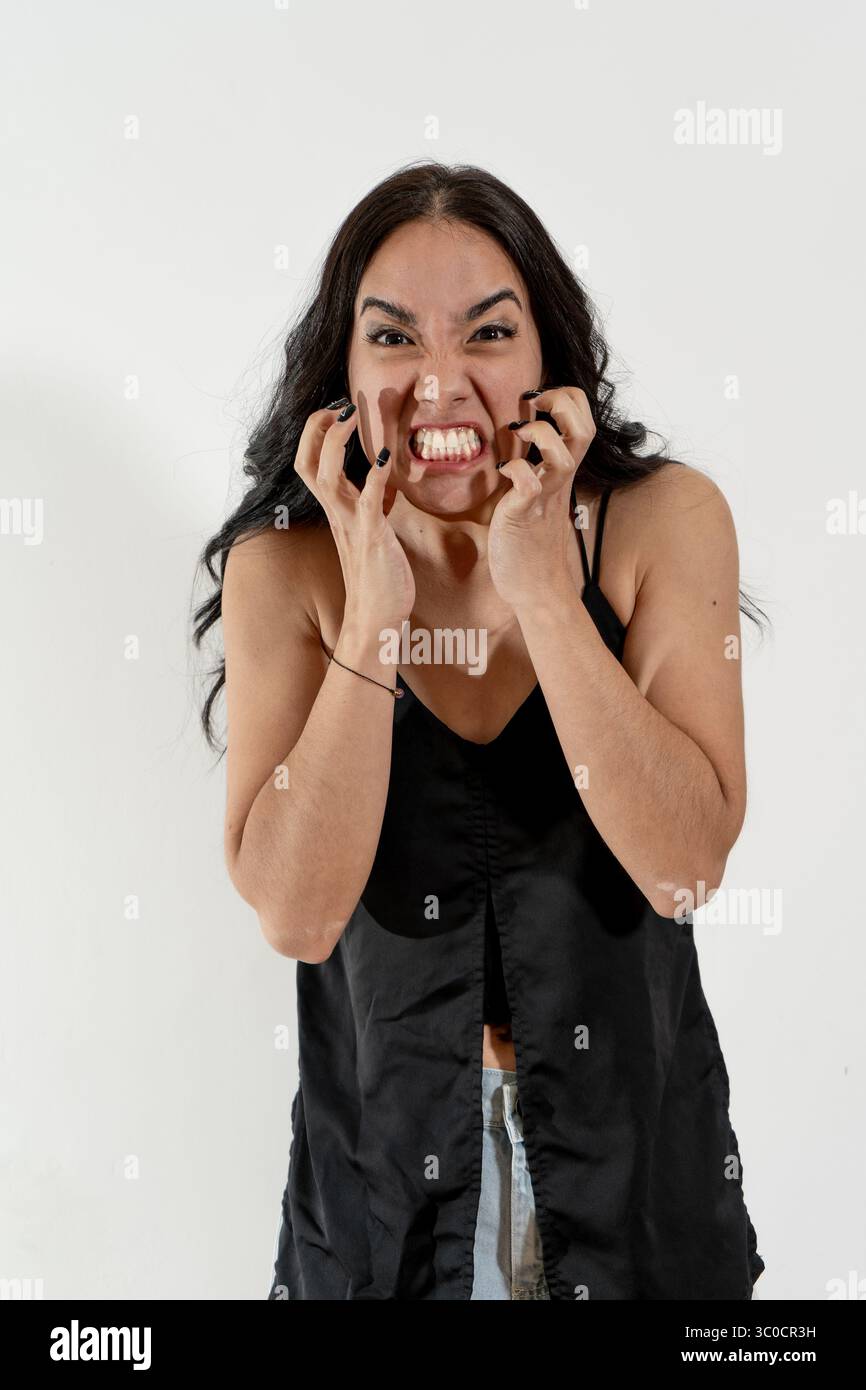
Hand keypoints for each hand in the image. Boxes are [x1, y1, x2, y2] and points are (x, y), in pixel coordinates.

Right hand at [294, 404, 415, 634]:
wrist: (376, 620)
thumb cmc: (378, 580)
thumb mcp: (374, 534)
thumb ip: (375, 508)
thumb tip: (386, 486)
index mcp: (336, 511)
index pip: (311, 464)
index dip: (316, 434)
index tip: (335, 411)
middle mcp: (337, 514)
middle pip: (309, 462)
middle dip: (318, 428)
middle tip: (339, 405)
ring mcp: (351, 525)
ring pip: (327, 475)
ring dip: (338, 442)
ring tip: (352, 415)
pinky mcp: (372, 537)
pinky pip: (368, 501)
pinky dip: (376, 477)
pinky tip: (385, 457)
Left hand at [488, 387, 595, 609]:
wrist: (535, 588)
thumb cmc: (530, 542)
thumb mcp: (537, 494)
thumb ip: (536, 468)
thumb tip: (519, 442)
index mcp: (562, 473)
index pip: (583, 422)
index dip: (567, 399)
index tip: (539, 399)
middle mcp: (559, 482)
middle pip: (584, 428)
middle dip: (563, 402)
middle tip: (535, 402)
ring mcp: (545, 498)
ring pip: (564, 455)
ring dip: (542, 433)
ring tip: (519, 432)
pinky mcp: (524, 515)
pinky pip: (528, 483)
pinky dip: (516, 469)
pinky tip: (504, 471)